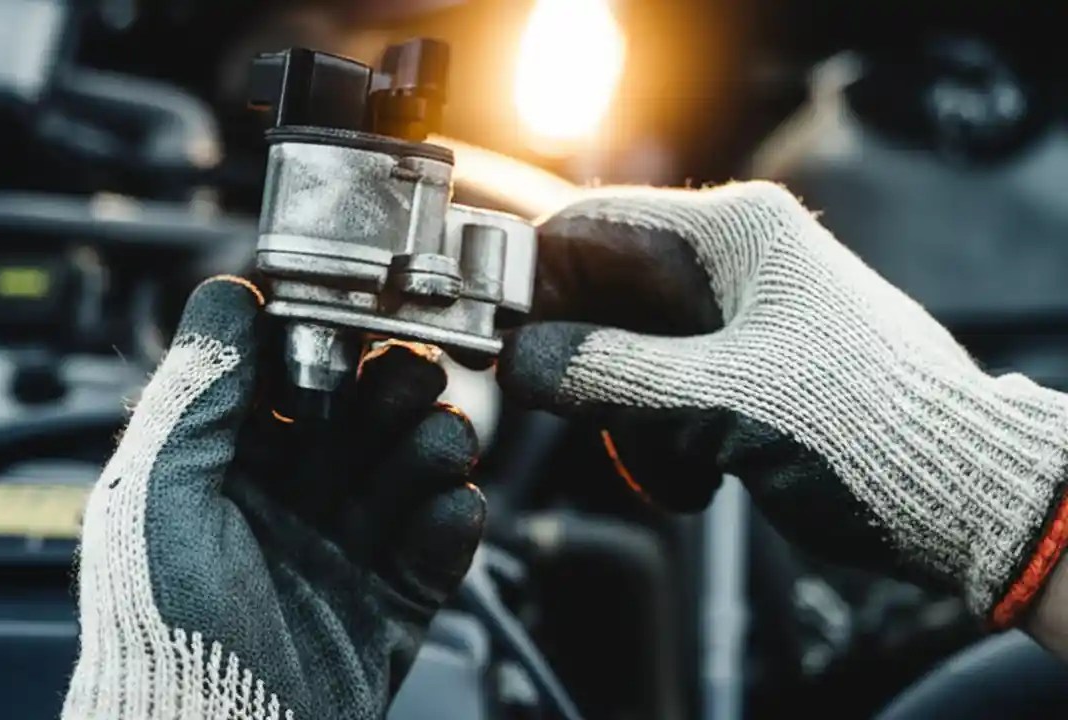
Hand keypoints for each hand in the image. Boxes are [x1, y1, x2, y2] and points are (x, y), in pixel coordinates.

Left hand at [63, 277, 484, 718]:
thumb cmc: (158, 629)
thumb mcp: (156, 489)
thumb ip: (196, 388)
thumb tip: (226, 294)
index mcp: (223, 469)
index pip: (290, 381)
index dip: (328, 346)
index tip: (361, 321)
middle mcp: (286, 504)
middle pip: (361, 419)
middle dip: (394, 389)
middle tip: (415, 375)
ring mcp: (342, 553)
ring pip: (409, 472)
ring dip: (434, 446)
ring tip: (443, 444)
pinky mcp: (390, 604)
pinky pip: (439, 548)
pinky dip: (454, 521)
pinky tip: (452, 509)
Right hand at [499, 181, 1067, 627]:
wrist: (965, 498)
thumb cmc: (872, 431)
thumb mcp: (718, 403)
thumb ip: (605, 374)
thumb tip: (518, 359)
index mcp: (732, 236)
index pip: (589, 228)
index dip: (533, 283)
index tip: (499, 341)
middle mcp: (732, 264)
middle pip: (601, 301)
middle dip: (590, 376)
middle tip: (591, 425)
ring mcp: (739, 317)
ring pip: (626, 357)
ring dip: (628, 423)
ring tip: (674, 473)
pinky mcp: (745, 368)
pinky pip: (664, 392)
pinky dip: (661, 439)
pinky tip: (696, 477)